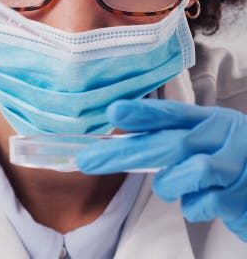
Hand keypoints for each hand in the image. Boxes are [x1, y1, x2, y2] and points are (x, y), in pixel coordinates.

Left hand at [77, 99, 246, 241]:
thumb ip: (166, 139)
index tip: (113, 112)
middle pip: (169, 144)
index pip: (171, 113)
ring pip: (191, 172)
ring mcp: (238, 163)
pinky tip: (203, 202)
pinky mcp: (244, 194)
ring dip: (170, 185)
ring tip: (174, 188)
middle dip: (125, 153)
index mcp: (208, 119)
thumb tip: (113, 146)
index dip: (142, 113)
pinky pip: (205, 203)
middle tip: (89, 161)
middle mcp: (224, 135)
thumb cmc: (226, 163)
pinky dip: (195, 207)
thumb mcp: (200, 142)